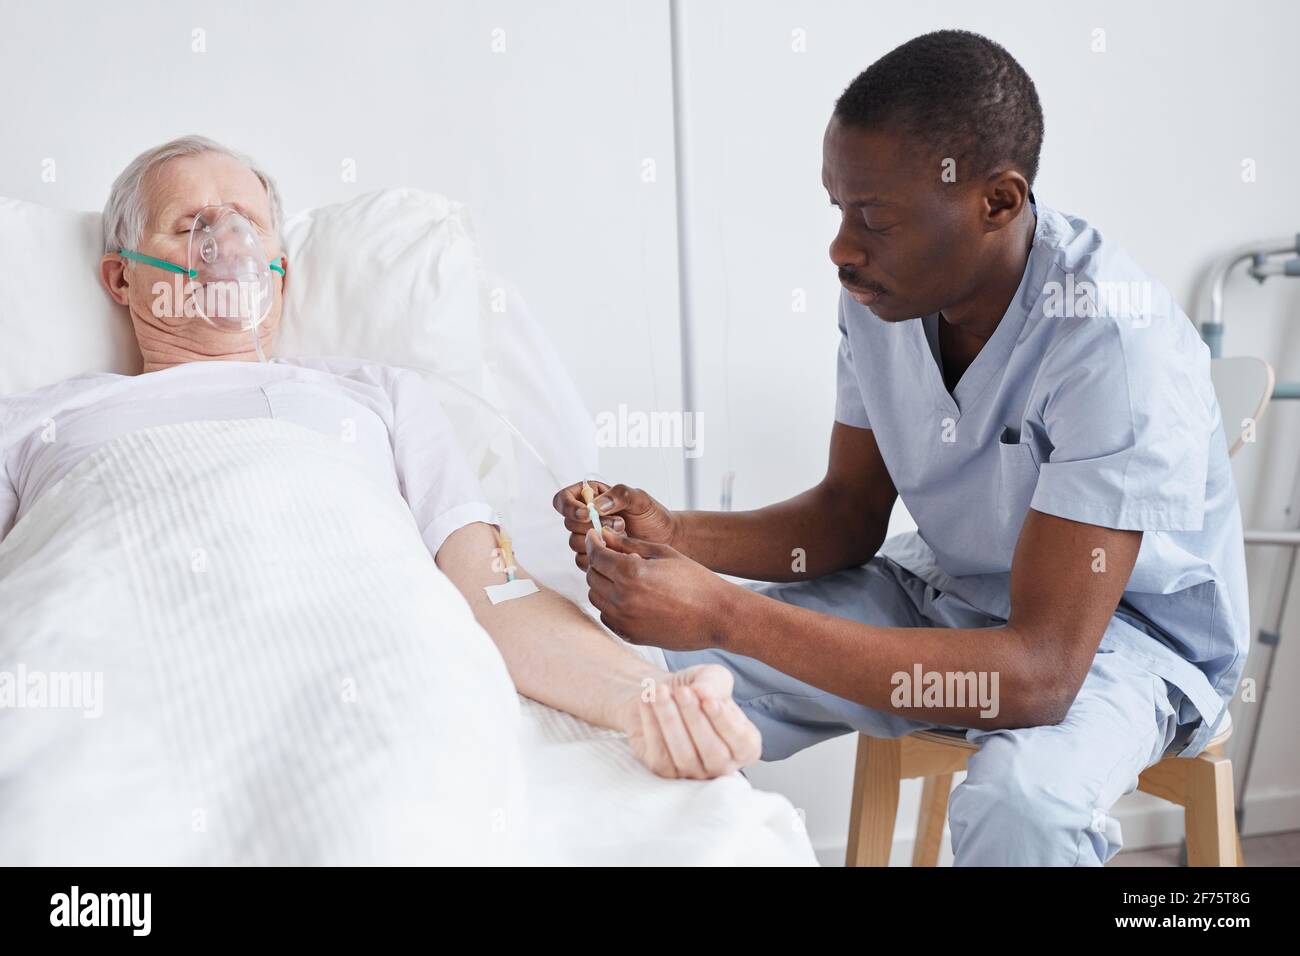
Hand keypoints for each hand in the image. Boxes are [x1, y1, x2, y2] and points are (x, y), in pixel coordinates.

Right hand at [553, 479, 680, 570]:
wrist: (665, 540)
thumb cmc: (653, 517)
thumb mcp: (639, 499)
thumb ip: (619, 495)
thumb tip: (597, 506)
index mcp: (591, 497)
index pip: (563, 500)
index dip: (569, 507)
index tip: (587, 513)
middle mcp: (586, 517)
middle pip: (569, 524)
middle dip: (593, 526)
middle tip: (620, 524)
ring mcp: (589, 539)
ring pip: (575, 543)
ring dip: (599, 542)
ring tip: (623, 538)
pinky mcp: (595, 557)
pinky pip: (584, 561)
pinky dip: (601, 558)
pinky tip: (620, 552)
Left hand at [584, 525, 737, 651]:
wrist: (717, 615)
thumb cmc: (696, 581)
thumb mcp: (664, 553)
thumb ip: (630, 544)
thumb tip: (605, 535)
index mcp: (632, 573)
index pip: (596, 555)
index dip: (593, 542)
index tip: (594, 537)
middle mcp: (623, 598)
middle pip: (592, 576)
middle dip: (598, 562)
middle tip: (611, 555)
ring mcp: (625, 620)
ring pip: (595, 597)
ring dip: (602, 584)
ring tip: (623, 577)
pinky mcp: (630, 635)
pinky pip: (606, 616)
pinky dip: (610, 605)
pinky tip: (629, 597)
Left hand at [616, 663, 761, 778]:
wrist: (662, 692)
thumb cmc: (695, 688)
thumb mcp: (711, 677)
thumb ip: (715, 683)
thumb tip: (704, 693)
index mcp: (744, 745)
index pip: (744, 743)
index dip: (726, 723)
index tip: (709, 700)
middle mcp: (722, 764)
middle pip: (714, 753)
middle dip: (695, 719)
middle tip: (682, 691)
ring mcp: (694, 772)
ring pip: (685, 756)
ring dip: (670, 721)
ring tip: (660, 692)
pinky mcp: (665, 771)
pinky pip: (660, 755)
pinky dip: (652, 726)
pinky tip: (647, 701)